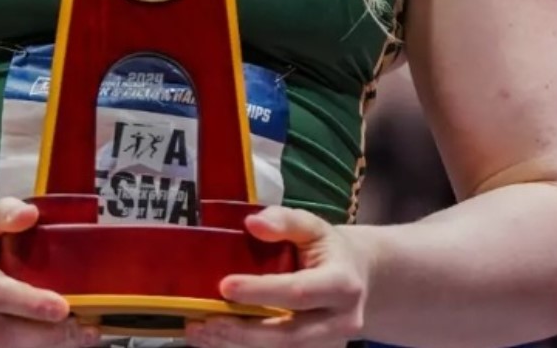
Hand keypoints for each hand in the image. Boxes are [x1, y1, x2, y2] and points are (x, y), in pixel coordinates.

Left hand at [186, 207, 369, 347]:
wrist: (357, 278)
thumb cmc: (327, 249)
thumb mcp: (312, 226)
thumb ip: (284, 221)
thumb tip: (253, 223)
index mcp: (342, 284)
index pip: (299, 292)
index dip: (262, 292)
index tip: (225, 286)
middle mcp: (340, 320)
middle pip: (289, 334)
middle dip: (244, 331)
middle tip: (206, 320)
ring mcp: (328, 342)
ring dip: (236, 344)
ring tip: (199, 331)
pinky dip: (241, 346)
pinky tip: (212, 338)